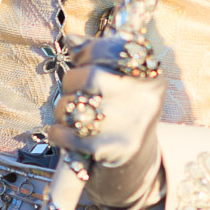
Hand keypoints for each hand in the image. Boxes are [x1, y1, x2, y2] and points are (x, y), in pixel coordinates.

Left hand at [50, 37, 166, 209]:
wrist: (136, 170)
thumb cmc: (121, 117)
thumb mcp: (120, 85)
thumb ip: (98, 58)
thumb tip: (72, 40)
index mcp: (152, 75)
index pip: (117, 48)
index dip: (91, 52)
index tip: (83, 61)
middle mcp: (147, 98)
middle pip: (91, 76)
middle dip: (70, 82)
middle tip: (71, 92)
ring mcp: (132, 126)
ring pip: (76, 105)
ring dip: (62, 110)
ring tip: (70, 116)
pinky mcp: (114, 150)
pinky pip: (68, 133)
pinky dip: (58, 133)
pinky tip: (64, 135)